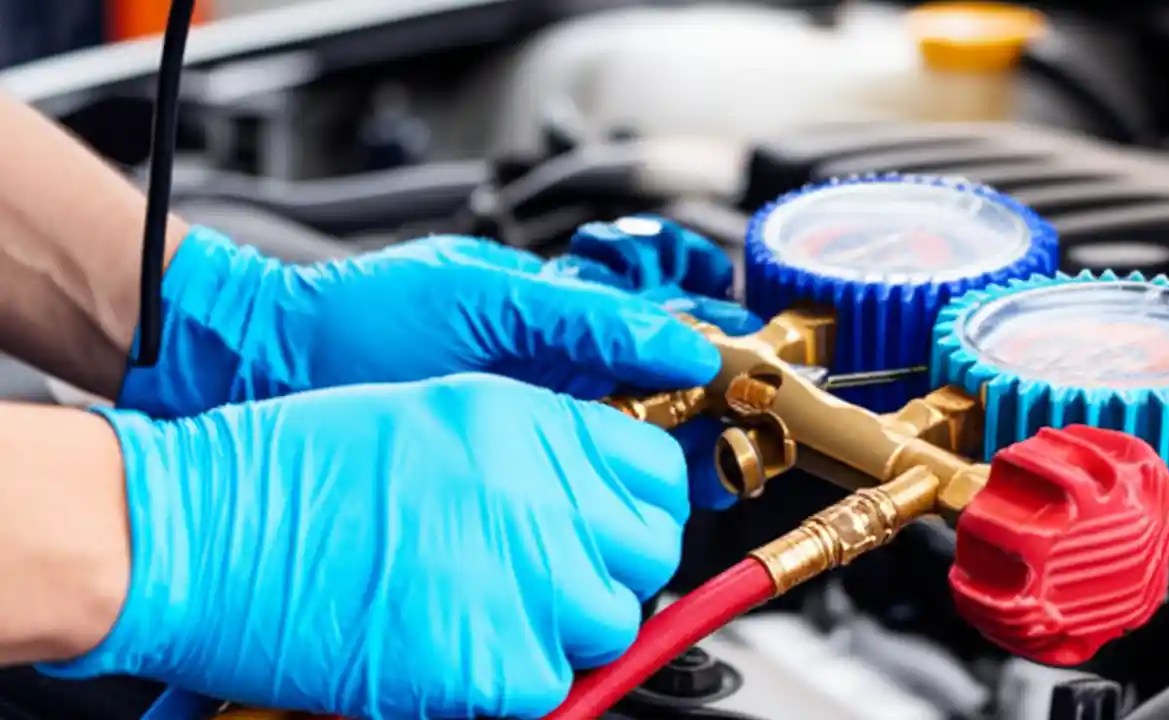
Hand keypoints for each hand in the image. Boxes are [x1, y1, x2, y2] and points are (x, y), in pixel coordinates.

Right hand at [43, 374, 688, 718]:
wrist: (201, 524)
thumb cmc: (289, 468)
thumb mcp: (430, 418)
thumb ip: (523, 453)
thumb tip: (582, 497)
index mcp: (524, 420)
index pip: (653, 468)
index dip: (641, 502)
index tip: (619, 523)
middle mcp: (539, 491)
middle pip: (649, 550)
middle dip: (614, 568)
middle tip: (559, 578)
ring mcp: (522, 574)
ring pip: (611, 623)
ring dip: (568, 627)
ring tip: (498, 614)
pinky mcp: (489, 656)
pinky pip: (553, 683)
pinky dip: (518, 679)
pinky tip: (460, 647)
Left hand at [122, 220, 754, 508]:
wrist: (274, 370)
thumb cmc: (364, 314)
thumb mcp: (484, 295)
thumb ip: (586, 316)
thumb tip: (682, 340)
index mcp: (561, 308)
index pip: (665, 322)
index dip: (715, 344)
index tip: (751, 371)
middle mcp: (560, 365)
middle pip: (667, 389)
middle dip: (712, 410)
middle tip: (741, 433)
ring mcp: (539, 419)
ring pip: (638, 439)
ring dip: (680, 455)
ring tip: (706, 471)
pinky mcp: (515, 469)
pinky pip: (585, 478)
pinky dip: (623, 490)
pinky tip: (644, 503)